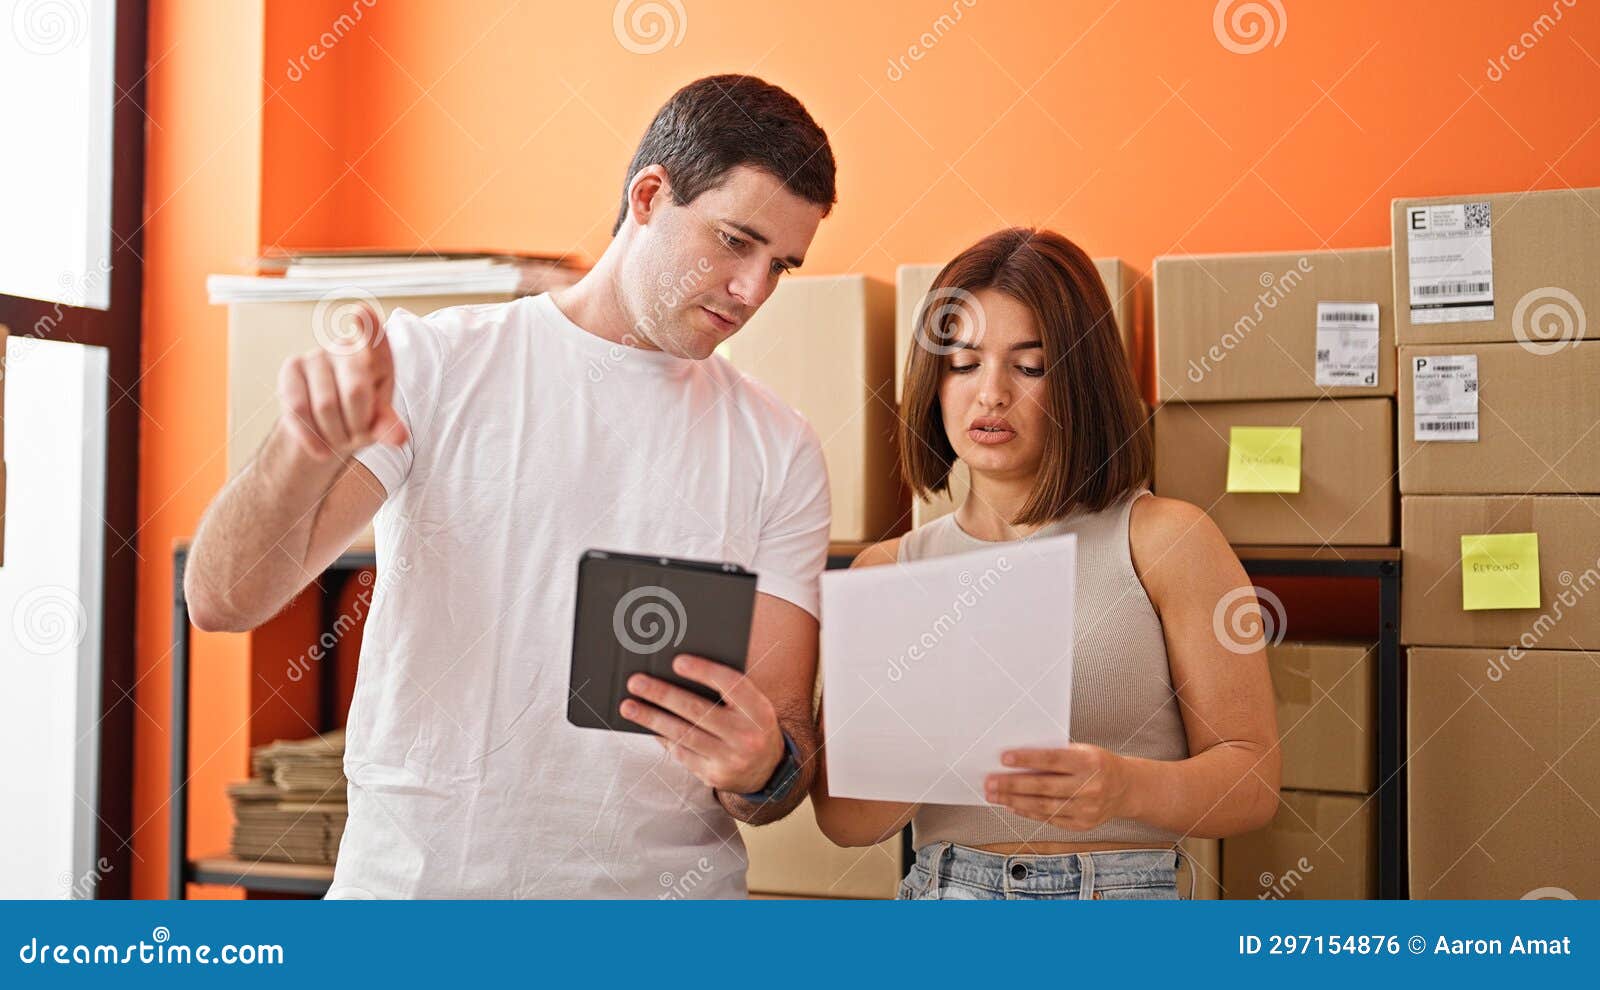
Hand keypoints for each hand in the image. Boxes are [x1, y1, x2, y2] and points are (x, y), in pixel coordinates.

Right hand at [277, 302, 407, 459]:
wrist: (328, 427)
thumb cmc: (363, 415)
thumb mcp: (381, 421)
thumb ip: (388, 425)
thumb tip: (398, 438)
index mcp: (377, 356)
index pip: (374, 336)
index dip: (367, 326)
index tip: (360, 312)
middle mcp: (346, 348)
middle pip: (356, 390)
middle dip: (358, 423)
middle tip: (358, 436)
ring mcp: (316, 355)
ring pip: (326, 405)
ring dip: (335, 434)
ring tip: (340, 440)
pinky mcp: (291, 369)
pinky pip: (297, 408)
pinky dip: (311, 436)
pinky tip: (320, 449)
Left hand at [620, 654, 784, 793]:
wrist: (768, 770)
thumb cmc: (751, 725)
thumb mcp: (752, 705)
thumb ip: (727, 689)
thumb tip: (679, 669)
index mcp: (759, 710)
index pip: (731, 684)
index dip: (703, 671)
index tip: (676, 661)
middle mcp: (746, 735)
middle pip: (697, 710)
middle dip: (662, 694)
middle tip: (636, 682)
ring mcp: (729, 759)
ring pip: (683, 734)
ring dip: (651, 718)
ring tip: (628, 706)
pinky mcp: (713, 775)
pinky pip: (681, 753)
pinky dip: (662, 737)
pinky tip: (647, 725)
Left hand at [984, 743, 1134, 831]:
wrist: (1126, 789)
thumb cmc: (1099, 764)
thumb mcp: (1083, 751)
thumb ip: (1056, 755)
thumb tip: (1019, 758)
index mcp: (1089, 762)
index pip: (1052, 760)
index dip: (1026, 759)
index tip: (1004, 758)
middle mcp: (1089, 787)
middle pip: (1043, 786)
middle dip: (1012, 784)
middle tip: (990, 782)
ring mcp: (1086, 808)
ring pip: (1044, 806)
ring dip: (1015, 800)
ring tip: (995, 795)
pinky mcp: (1082, 824)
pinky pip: (1050, 819)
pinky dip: (1028, 813)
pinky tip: (1013, 806)